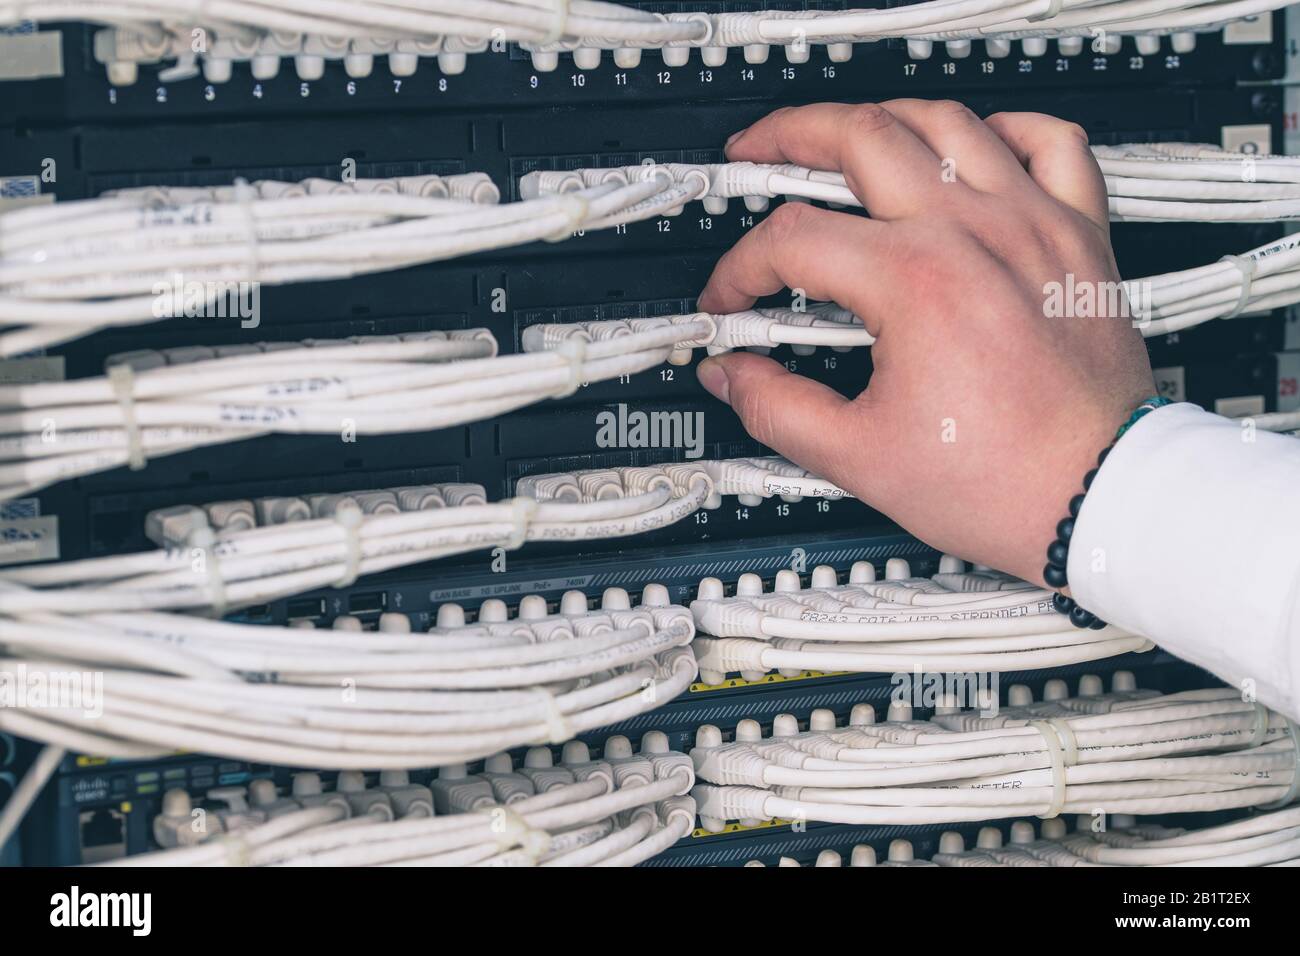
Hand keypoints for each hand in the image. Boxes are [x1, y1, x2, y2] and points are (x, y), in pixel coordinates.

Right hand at [695, 101, 1155, 585]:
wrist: (1100, 498)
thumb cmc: (1005, 482)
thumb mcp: (861, 458)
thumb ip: (777, 408)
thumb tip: (734, 377)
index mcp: (916, 283)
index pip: (793, 239)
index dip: (740, 269)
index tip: (732, 300)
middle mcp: (975, 235)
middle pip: (862, 136)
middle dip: (789, 136)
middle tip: (757, 151)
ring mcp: (1033, 226)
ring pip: (947, 121)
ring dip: (880, 117)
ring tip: (843, 134)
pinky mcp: (1079, 237)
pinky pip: (1052, 144)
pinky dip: (1005, 129)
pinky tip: (972, 144)